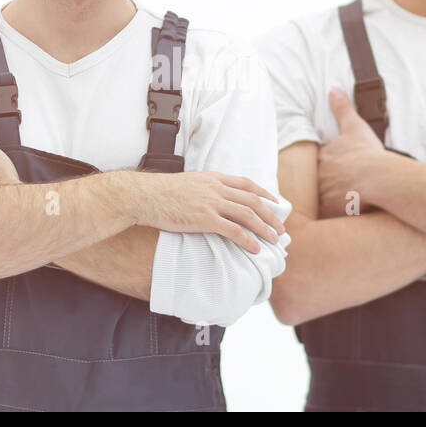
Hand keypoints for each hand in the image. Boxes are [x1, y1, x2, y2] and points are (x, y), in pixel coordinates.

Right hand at [121, 171, 286, 254]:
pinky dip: (247, 239)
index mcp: (214, 178)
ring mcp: (211, 203)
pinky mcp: (204, 218)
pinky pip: (233, 230)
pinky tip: (255, 248)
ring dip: (264, 228)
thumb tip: (213, 198)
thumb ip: (204, 188)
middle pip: (253, 200)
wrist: (145, 196)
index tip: (275, 202)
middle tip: (280, 228)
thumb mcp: (188, 182)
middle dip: (270, 215)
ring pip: (247, 215)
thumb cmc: (161, 192)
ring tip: (274, 240)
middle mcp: (217, 188)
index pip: (247, 183)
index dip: (264, 193)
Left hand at [317, 88, 387, 215]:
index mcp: (323, 156)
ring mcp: (322, 193)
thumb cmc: (368, 153)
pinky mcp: (329, 209)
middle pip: (313, 180)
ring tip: (335, 203)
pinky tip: (334, 217)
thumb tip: (333, 90)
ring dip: (322, 199)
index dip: (323, 165)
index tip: (332, 168)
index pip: (315, 161)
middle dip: (320, 183)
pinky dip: (328, 215)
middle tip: (334, 186)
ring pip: (317, 198)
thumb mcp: (355, 127)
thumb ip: (343, 108)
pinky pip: (323, 215)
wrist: (379, 178)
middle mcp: (318, 175)